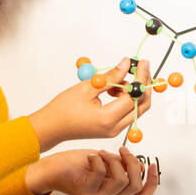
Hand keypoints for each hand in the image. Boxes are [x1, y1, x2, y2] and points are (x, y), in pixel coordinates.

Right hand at [28, 57, 152, 149]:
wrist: (51, 127)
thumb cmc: (63, 109)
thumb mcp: (87, 87)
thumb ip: (111, 76)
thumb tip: (126, 64)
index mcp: (108, 118)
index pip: (134, 96)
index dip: (140, 78)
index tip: (141, 63)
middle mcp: (115, 128)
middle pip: (142, 106)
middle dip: (143, 85)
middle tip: (140, 68)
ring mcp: (114, 131)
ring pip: (135, 109)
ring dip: (131, 92)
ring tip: (112, 82)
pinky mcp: (112, 129)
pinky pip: (126, 112)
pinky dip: (124, 99)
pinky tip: (111, 90)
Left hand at [38, 148, 159, 194]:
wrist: (50, 169)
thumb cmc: (74, 165)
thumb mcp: (104, 162)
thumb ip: (121, 166)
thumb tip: (139, 166)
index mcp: (114, 191)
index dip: (152, 182)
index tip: (152, 165)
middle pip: (136, 187)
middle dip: (132, 163)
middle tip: (123, 150)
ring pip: (122, 180)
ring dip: (114, 161)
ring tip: (102, 154)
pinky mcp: (86, 190)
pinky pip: (102, 173)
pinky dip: (99, 160)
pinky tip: (90, 157)